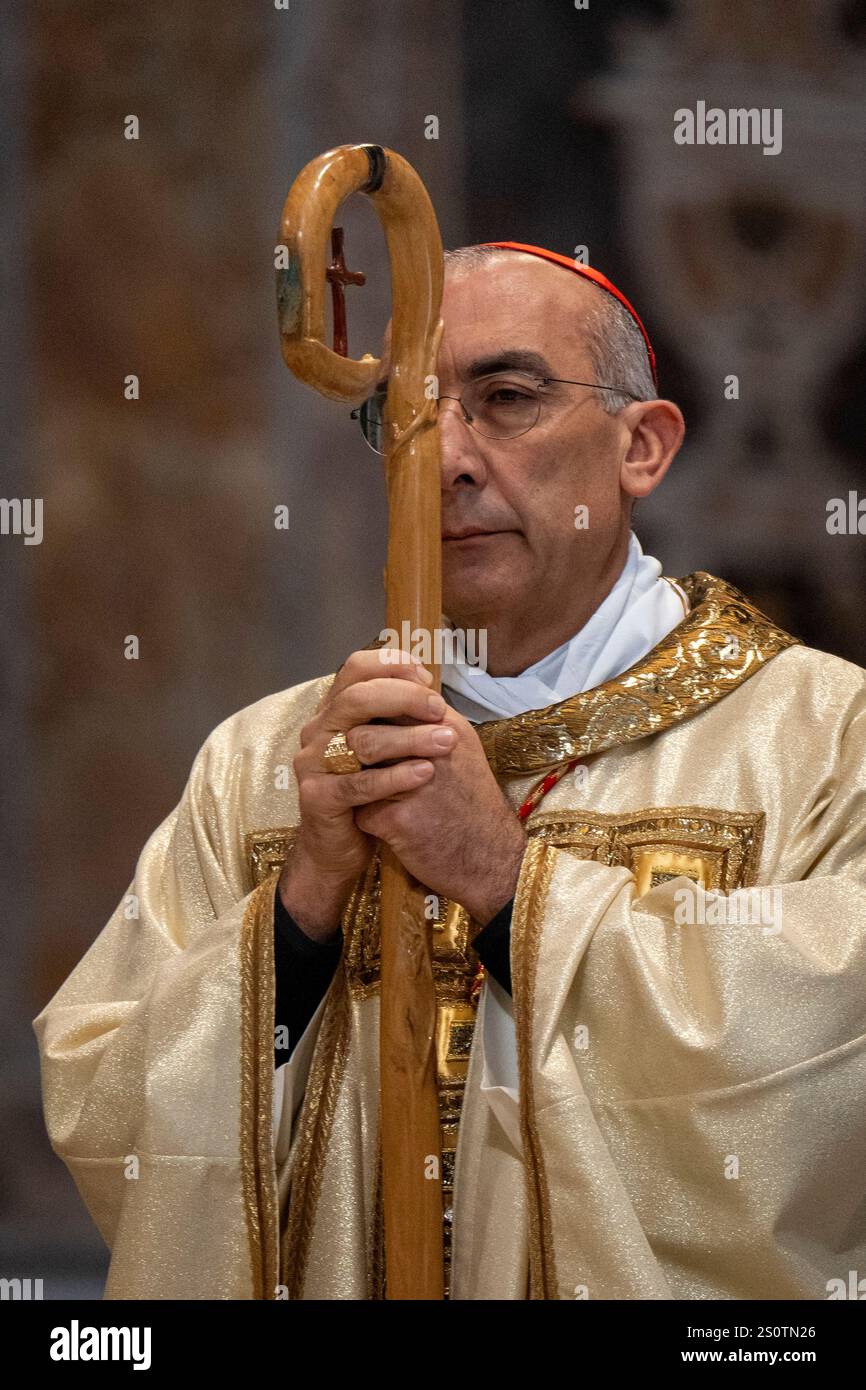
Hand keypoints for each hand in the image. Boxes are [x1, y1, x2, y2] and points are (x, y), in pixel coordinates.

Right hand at [280, 648, 455, 938]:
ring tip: (448, 742)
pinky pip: (359, 784)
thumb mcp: (382, 747)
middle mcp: (317, 730)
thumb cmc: (368, 791)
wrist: (338, 848)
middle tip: (440, 709)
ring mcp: (312, 763)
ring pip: (360, 739)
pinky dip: (396, 777)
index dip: (392, 665)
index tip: (428, 679)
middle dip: (405, 697)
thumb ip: (395, 716)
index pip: (355, 668)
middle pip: (356, 696)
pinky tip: (425, 773)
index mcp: (333, 710)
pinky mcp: (317, 797)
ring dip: (409, 738)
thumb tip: (430, 683)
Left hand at [353, 704, 526, 925]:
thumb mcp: (461, 749)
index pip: (390, 699)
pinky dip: (365, 817)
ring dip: (351, 776)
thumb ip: (428, 722)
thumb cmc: (471, 802)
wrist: (492, 857)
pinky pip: (362, 809)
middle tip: (350, 760)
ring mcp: (416, 784)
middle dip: (350, 746)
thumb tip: (390, 696)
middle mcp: (432, 748)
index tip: (359, 727)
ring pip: (356, 765)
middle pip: (365, 730)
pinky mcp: (400, 820)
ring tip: (359, 787)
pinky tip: (377, 824)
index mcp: (446, 726)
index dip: (366, 712)